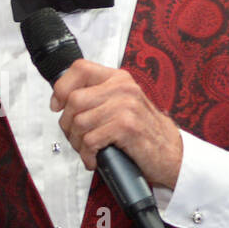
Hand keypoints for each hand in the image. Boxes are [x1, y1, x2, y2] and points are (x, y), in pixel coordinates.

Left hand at [50, 59, 182, 189]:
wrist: (171, 153)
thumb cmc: (142, 131)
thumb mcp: (121, 105)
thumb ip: (97, 97)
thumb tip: (61, 99)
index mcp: (118, 79)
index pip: (79, 68)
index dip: (61, 87)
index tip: (58, 105)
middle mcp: (123, 88)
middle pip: (74, 100)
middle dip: (67, 125)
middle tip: (76, 138)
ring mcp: (126, 106)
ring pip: (79, 122)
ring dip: (77, 143)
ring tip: (88, 150)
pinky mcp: (127, 127)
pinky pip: (91, 140)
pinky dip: (87, 155)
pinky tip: (94, 159)